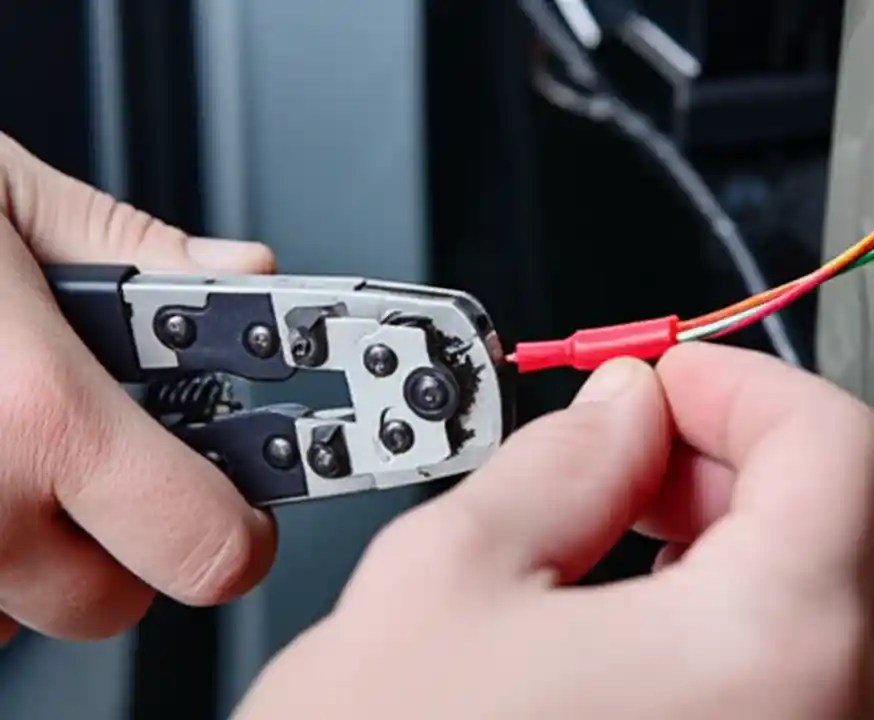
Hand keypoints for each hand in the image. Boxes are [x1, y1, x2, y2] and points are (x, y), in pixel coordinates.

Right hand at [0, 133, 277, 642]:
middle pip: (110, 602)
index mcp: (38, 415)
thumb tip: (244, 282)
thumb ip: (138, 253)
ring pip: (10, 613)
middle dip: (123, 540)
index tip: (241, 508)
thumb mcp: (5, 198)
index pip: (206, 550)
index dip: (235, 531)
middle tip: (97, 458)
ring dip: (20, 548)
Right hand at [234, 344, 873, 718]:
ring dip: (790, 551)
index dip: (744, 383)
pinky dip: (785, 641)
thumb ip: (560, 467)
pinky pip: (850, 704)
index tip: (671, 385)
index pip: (840, 445)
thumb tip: (622, 413)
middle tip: (668, 465)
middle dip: (784, 465)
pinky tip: (667, 645)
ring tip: (655, 556)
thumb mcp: (442, 587)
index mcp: (770, 653)